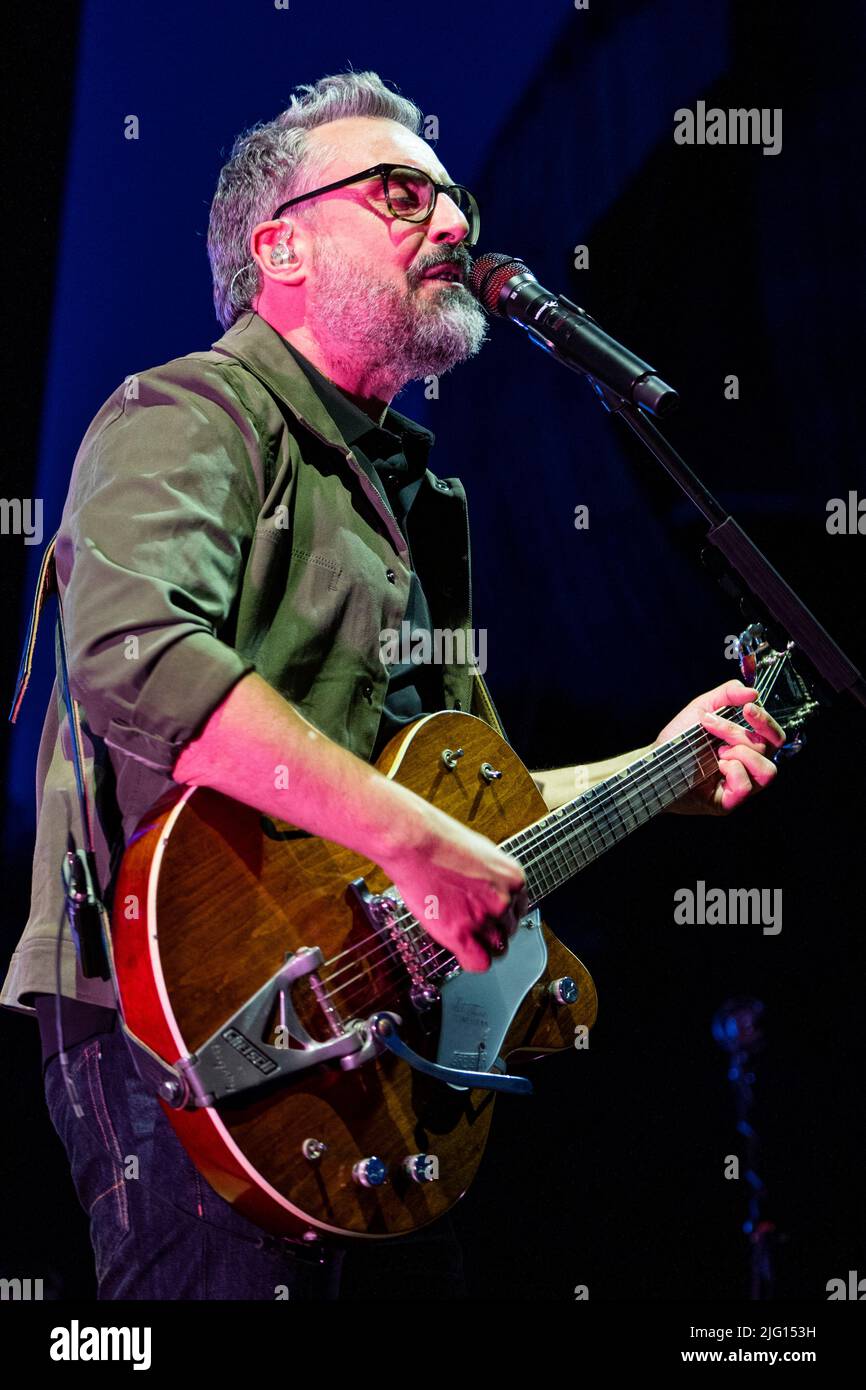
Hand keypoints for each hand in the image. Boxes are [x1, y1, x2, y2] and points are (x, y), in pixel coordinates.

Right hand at [379, 806, 528, 971]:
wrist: (415, 842)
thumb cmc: (439, 841)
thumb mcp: (481, 854)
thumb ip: (491, 879)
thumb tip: (489, 893)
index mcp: (514, 879)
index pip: (518, 911)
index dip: (500, 914)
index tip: (487, 914)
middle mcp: (505, 900)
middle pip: (508, 931)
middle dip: (490, 929)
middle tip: (468, 920)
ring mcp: (484, 919)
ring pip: (496, 949)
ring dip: (480, 943)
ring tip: (458, 928)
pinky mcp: (461, 933)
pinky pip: (479, 963)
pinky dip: (471, 959)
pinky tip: (460, 948)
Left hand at [655, 679, 785, 814]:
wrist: (655, 760)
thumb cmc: (679, 739)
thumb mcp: (701, 709)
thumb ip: (727, 695)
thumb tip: (752, 692)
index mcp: (747, 745)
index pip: (775, 737)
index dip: (767, 722)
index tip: (748, 708)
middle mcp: (748, 766)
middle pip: (769, 749)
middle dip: (740, 733)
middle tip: (716, 729)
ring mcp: (740, 785)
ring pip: (767, 771)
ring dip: (742, 754)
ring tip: (719, 752)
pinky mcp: (728, 802)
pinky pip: (746, 787)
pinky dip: (733, 771)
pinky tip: (717, 766)